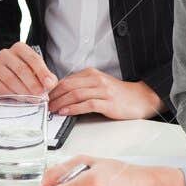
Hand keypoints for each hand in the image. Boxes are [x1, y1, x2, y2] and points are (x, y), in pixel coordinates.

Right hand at [0, 42, 56, 97]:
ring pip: (9, 78)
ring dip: (22, 92)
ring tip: (30, 100)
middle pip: (21, 69)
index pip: (33, 59)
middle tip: (40, 95)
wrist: (5, 79)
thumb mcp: (38, 73)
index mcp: (19, 48)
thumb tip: (50, 84)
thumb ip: (47, 78)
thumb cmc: (23, 75)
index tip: (49, 85)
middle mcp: (5, 54)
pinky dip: (10, 95)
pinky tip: (18, 100)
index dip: (42, 73)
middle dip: (32, 84)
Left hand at [49, 68, 163, 118]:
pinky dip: (74, 108)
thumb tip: (61, 95)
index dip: (53, 89)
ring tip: (52, 109)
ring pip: (76, 94)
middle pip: (68, 86)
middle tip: (45, 104)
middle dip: (54, 96)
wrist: (141, 98)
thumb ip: (82, 87)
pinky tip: (65, 112)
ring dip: (61, 102)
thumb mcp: (98, 85)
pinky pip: (87, 105)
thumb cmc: (118, 94)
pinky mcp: (108, 103)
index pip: (66, 80)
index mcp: (91, 74)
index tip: (44, 97)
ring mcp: (103, 91)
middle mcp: (96, 80)